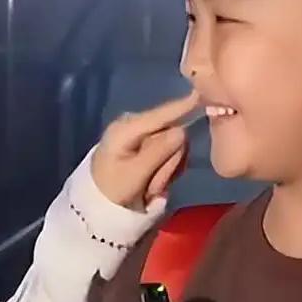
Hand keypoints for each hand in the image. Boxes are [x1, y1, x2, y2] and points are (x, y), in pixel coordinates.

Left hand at [91, 92, 199, 210]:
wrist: (97, 207)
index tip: (203, 95)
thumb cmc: (112, 190)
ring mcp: (141, 135)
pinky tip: (152, 183)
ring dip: (167, 169)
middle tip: (154, 186)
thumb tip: (181, 130)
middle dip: (170, 160)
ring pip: (174, 145)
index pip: (161, 114)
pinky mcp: (146, 146)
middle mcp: (135, 125)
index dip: (183, 106)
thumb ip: (158, 152)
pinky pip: (168, 153)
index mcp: (127, 128)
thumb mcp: (134, 174)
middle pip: (172, 132)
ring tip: (149, 188)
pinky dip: (164, 170)